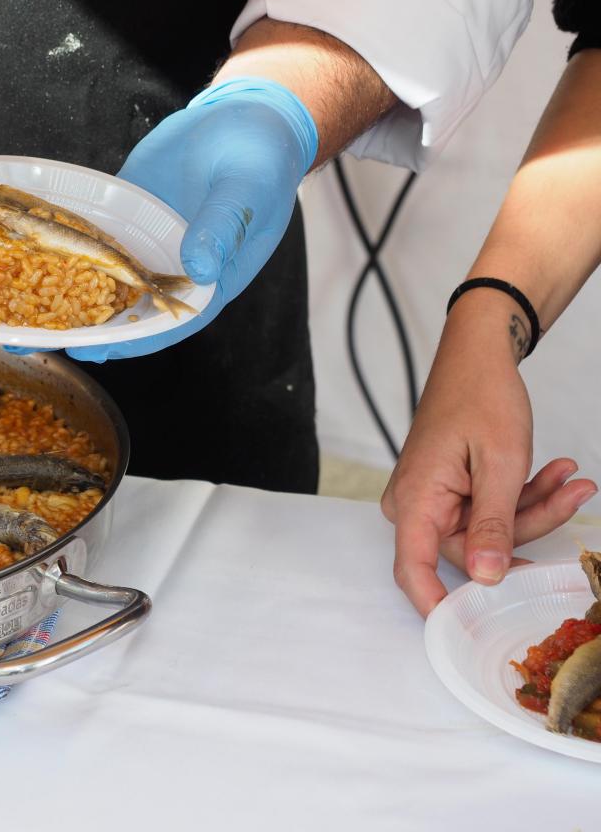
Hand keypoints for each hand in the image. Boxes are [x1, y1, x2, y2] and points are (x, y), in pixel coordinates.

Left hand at [8, 77, 317, 360]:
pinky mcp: (126, 214)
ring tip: (16, 309)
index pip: (166, 324)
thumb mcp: (247, 190)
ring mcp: (146, 243)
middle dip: (82, 327)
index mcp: (210, 280)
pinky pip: (92, 236)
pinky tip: (26, 255)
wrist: (248, 114)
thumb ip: (223, 227)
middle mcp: (172, 269)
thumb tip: (198, 267)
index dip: (128, 341)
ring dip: (65, 294)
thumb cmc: (263, 158)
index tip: (90, 350)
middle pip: (125, 311)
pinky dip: (64, 247)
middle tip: (33, 339)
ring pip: (103, 278)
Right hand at [381, 290, 596, 615]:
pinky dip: (523, 496)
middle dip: (527, 527)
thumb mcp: (499, 464)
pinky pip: (486, 511)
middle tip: (575, 496)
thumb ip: (491, 526)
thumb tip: (481, 578)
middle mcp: (414, 505)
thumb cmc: (480, 397)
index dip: (441, 607)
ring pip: (487, 532)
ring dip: (533, 507)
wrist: (476, 357)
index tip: (475, 632)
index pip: (414, 571)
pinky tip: (556, 473)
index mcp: (415, 500)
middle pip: (470, 550)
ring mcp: (431, 498)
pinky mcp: (448, 491)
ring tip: (572, 476)